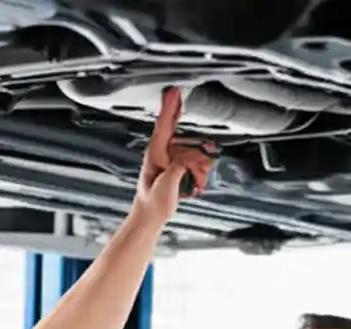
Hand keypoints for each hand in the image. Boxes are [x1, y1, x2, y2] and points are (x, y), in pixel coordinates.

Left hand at [131, 87, 217, 223]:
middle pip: (188, 140)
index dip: (170, 107)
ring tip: (192, 182)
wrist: (150, 215)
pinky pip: (198, 161)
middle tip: (195, 170)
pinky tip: (195, 183)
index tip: (174, 91)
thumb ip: (178, 168)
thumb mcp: (166, 185)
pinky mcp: (178, 165)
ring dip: (199, 168)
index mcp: (155, 153)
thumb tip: (189, 158)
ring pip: (196, 152)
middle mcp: (163, 152)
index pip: (164, 125)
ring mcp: (172, 158)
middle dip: (197, 155)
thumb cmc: (153, 202)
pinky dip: (200, 172)